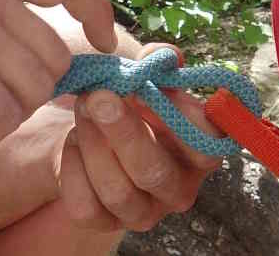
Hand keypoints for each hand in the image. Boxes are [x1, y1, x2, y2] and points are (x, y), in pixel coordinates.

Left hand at [55, 45, 224, 231]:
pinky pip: (85, 205)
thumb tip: (167, 56)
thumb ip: (157, 64)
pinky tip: (72, 140)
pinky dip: (73, 167)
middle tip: (99, 96)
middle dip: (123, 131)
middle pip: (154, 171)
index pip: (206, 147)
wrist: (90, 129)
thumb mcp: (145, 79)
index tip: (148, 88)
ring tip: (82, 107)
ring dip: (94, 144)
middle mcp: (176, 190)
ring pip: (117, 191)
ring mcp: (141, 212)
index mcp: (198, 154)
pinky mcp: (104, 223)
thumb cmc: (130, 102)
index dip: (181, 119)